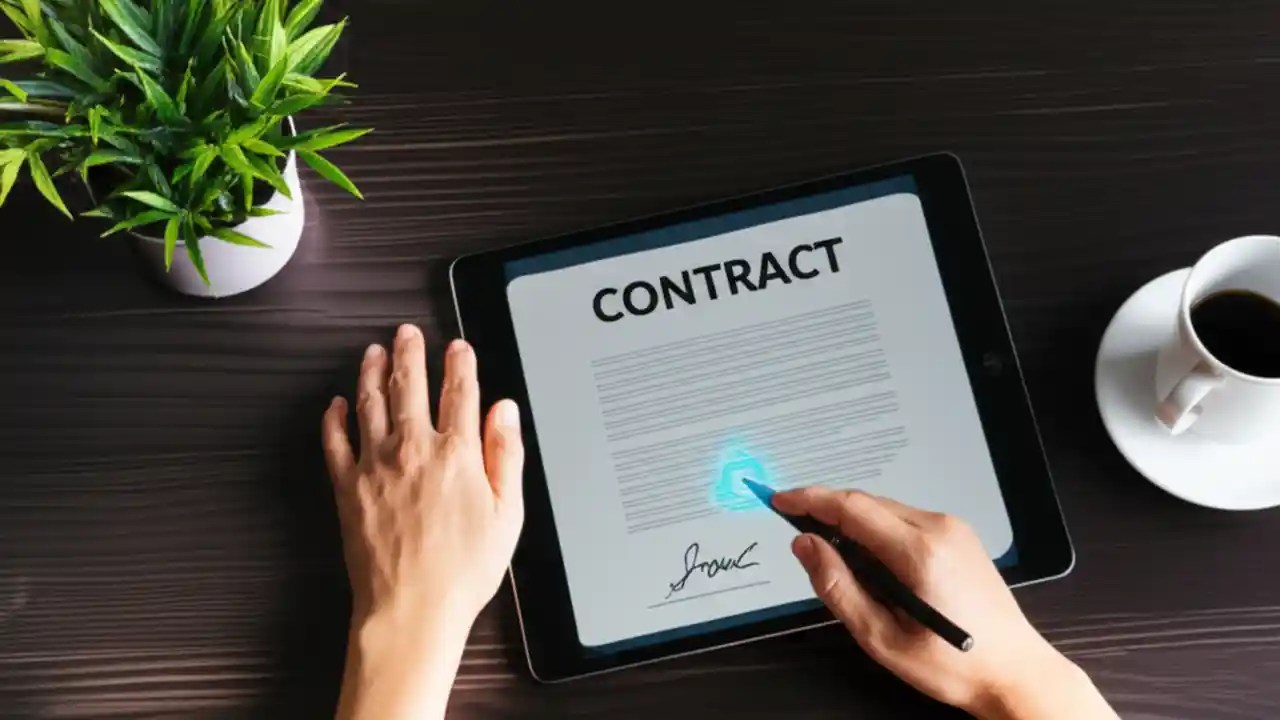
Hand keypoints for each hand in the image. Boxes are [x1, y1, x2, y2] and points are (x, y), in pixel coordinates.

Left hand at [322, 324, 523, 719]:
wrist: (411, 608)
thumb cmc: (462, 571)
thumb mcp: (507, 514)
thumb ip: (506, 455)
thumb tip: (504, 412)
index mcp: (457, 454)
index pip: (460, 394)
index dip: (461, 365)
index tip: (458, 347)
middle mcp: (413, 450)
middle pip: (411, 386)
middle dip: (410, 353)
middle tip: (407, 333)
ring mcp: (375, 465)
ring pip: (371, 403)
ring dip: (372, 372)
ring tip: (374, 352)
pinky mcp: (346, 487)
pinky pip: (335, 441)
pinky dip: (334, 418)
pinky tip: (336, 404)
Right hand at [774, 487, 1116, 719]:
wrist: (1014, 670)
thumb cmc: (952, 664)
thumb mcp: (881, 637)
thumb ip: (838, 586)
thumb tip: (805, 545)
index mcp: (919, 553)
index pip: (852, 508)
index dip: (810, 499)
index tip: (780, 501)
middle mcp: (939, 529)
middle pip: (867, 503)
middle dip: (827, 511)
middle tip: (798, 534)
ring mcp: (953, 529)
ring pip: (885, 509)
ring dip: (852, 523)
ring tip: (835, 557)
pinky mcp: (959, 535)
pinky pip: (905, 519)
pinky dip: (877, 530)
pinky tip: (870, 560)